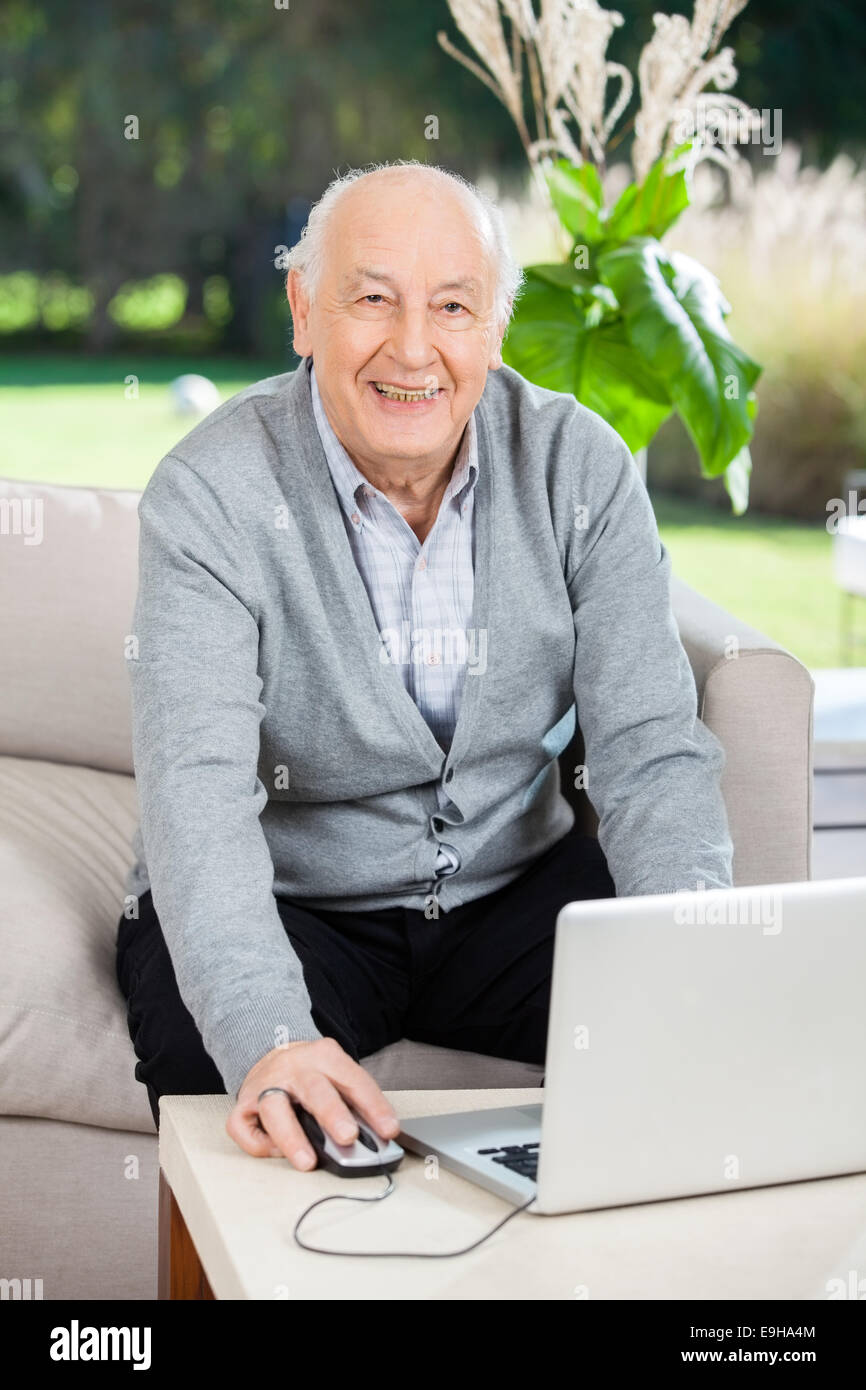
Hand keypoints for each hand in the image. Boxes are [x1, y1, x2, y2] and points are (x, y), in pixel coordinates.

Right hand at [226, 1037, 400, 1169]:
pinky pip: (244, 1126)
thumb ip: (353, 1101)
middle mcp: (294, 1067)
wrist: (271, 1052)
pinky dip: (261, 1144)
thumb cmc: (311, 1073)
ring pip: (275, 1109)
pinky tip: (277, 1152)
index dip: (373, 1106)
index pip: (353, 1080)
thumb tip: (377, 1137)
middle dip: (333, 1114)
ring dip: (292, 1137)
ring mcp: (265, 1084)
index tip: (389, 1130)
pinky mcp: (242, 1104)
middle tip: (349, 1138)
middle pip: (314, 1089)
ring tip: (308, 1161)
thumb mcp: (337, 1074)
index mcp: (324, 1056)